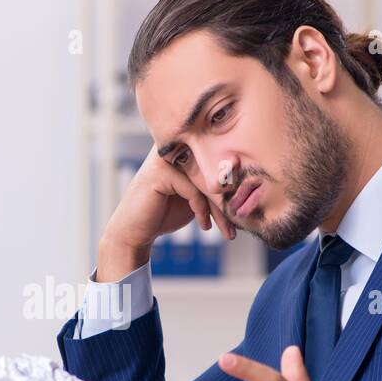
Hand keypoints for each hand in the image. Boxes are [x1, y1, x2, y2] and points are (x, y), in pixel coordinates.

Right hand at [96, 144, 234, 281]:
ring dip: (219, 208)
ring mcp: (166, 157)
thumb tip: (247, 187)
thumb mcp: (195, 199)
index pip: (217, 163)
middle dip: (229, 199)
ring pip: (206, 180)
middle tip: (240, 223)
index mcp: (184, 150)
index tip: (244, 209)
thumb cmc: (165, 214)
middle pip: (213, 170)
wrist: (134, 231)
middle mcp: (175, 148)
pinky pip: (193, 189)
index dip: (232, 186)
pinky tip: (203, 225)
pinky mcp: (160, 172)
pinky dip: (201, 210)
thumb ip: (212, 187)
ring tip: (228, 230)